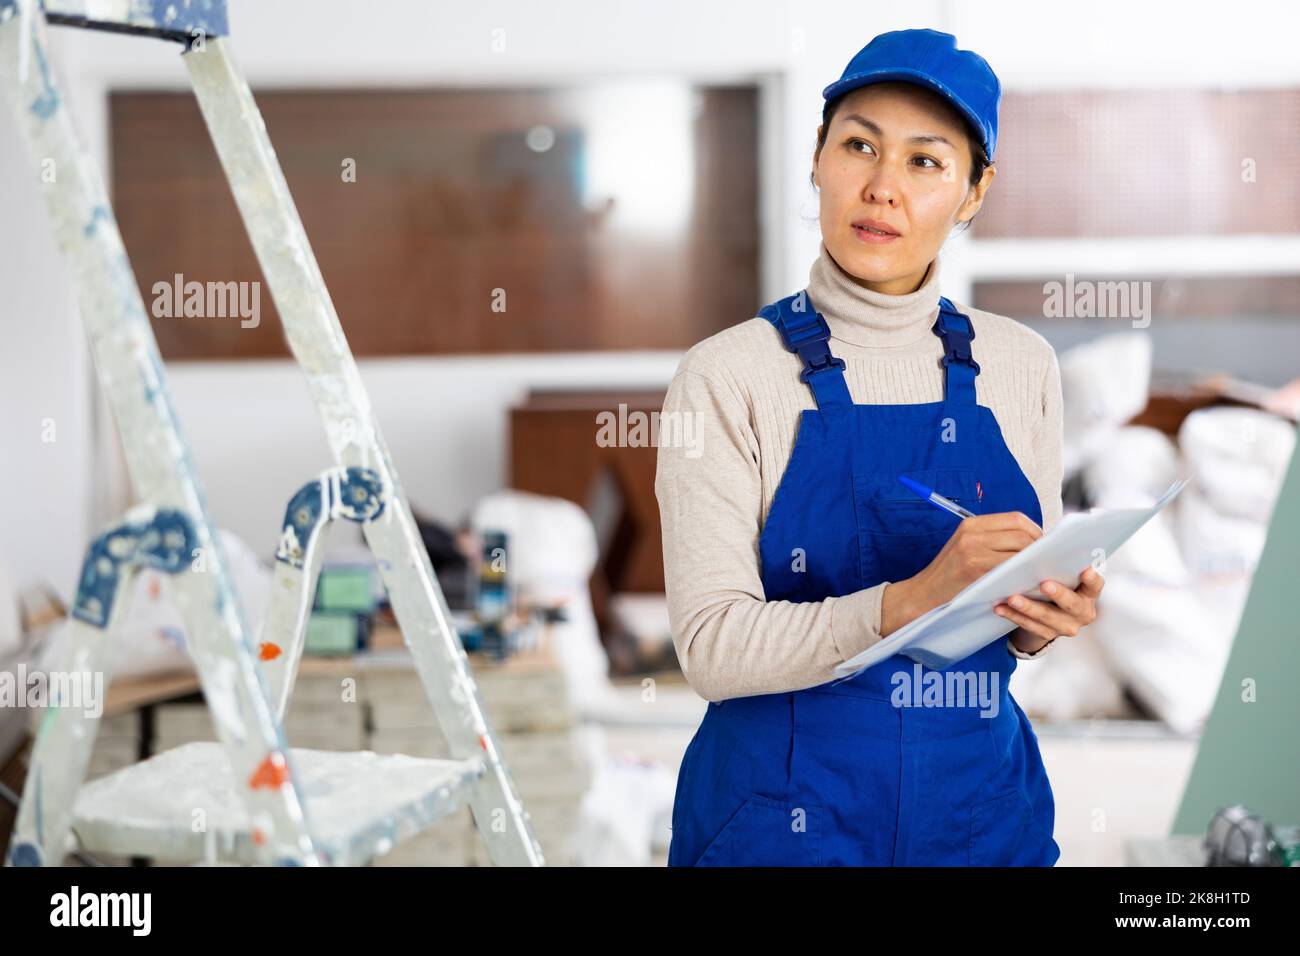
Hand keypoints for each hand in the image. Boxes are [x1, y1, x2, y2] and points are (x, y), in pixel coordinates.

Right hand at [881, 511, 1042, 636]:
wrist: (923, 595)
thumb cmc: (949, 575)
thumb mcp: (966, 547)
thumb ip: (993, 540)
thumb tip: (1032, 541)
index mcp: (972, 524)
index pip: (1017, 519)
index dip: (1035, 531)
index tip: (1041, 547)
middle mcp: (972, 533)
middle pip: (1022, 533)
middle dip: (1039, 548)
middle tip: (1044, 563)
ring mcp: (973, 551)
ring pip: (1021, 550)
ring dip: (1034, 563)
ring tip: (1037, 573)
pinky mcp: (976, 570)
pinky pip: (1012, 569)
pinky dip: (1024, 575)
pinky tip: (1026, 583)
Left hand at [995, 566, 1103, 648]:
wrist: (1053, 616)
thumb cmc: (1059, 585)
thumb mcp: (1064, 577)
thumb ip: (1061, 567)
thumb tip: (1044, 548)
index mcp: (1089, 594)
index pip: (1095, 586)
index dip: (1092, 579)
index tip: (1085, 570)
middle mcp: (1083, 612)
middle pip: (1072, 604)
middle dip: (1058, 594)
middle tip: (1044, 584)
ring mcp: (1066, 626)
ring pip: (1047, 617)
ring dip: (1028, 607)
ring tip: (1012, 598)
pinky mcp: (1048, 634)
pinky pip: (1030, 626)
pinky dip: (1013, 616)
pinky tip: (1001, 608)